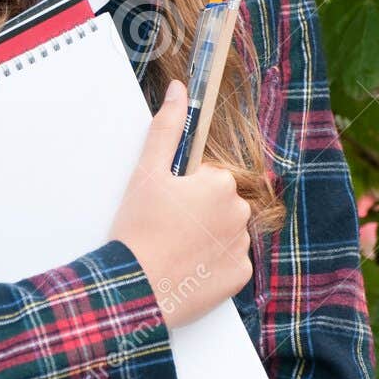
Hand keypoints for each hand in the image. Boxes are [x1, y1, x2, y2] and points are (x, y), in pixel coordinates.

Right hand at [109, 79, 252, 326]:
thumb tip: (178, 90)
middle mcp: (240, 212)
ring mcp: (242, 247)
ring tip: (174, 251)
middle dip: (198, 213)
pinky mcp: (240, 277)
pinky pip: (229, 264)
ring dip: (206, 239)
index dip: (184, 191)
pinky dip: (211, 266)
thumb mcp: (147, 173)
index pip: (208, 179)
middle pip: (220, 205)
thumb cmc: (138, 229)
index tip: (165, 205)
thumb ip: (167, 128)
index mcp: (221, 183)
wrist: (136, 289)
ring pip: (225, 234)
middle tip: (166, 228)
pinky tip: (187, 269)